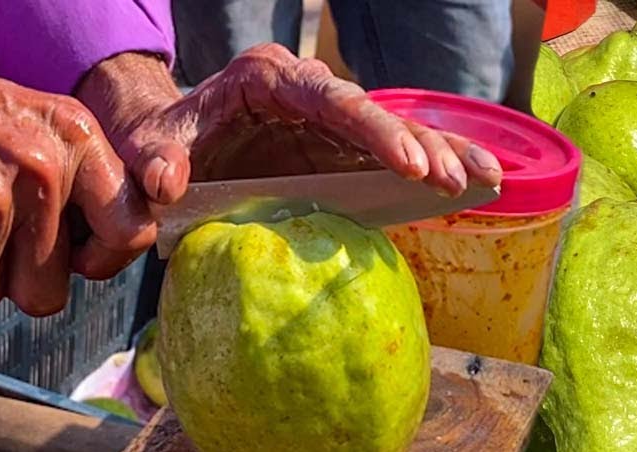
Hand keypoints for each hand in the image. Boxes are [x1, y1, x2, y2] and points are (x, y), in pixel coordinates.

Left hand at [76, 44, 502, 206]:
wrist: (169, 142)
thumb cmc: (161, 140)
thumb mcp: (148, 146)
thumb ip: (155, 161)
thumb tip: (167, 186)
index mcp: (268, 81)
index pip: (330, 100)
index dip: (373, 131)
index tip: (406, 163)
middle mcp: (310, 93)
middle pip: (375, 115)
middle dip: (420, 145)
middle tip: (454, 180)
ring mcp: (331, 123)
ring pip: (397, 131)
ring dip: (442, 154)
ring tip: (488, 178)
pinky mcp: (343, 152)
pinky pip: (394, 156)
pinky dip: (434, 167)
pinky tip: (475, 184)